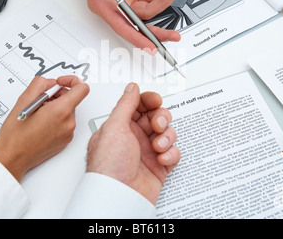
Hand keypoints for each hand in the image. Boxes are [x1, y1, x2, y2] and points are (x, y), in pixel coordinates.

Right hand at [0, 76, 89, 181]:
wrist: (13, 158)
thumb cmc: (16, 135)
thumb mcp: (23, 100)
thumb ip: (40, 84)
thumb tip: (50, 82)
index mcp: (61, 111)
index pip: (82, 88)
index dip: (71, 81)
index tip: (59, 82)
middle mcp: (68, 123)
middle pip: (72, 99)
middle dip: (57, 95)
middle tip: (40, 100)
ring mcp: (68, 133)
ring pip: (68, 111)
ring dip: (55, 107)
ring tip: (38, 113)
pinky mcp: (65, 140)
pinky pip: (65, 122)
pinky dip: (56, 118)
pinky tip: (40, 123)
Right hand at [50, 0, 182, 50]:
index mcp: (103, 6)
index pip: (122, 27)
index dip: (137, 39)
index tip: (151, 47)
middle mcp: (116, 7)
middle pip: (140, 24)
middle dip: (158, 31)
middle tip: (174, 36)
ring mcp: (126, 1)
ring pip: (149, 9)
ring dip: (164, 0)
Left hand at [86, 83, 179, 204]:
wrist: (118, 195)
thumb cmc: (109, 165)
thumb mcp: (115, 127)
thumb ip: (126, 105)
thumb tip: (132, 88)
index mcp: (121, 126)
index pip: (138, 106)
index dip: (149, 101)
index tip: (155, 101)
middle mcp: (134, 138)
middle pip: (156, 117)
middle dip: (161, 119)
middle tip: (157, 125)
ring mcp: (148, 152)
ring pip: (167, 134)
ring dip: (166, 137)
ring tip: (158, 147)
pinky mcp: (159, 166)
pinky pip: (173, 153)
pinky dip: (171, 154)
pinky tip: (161, 159)